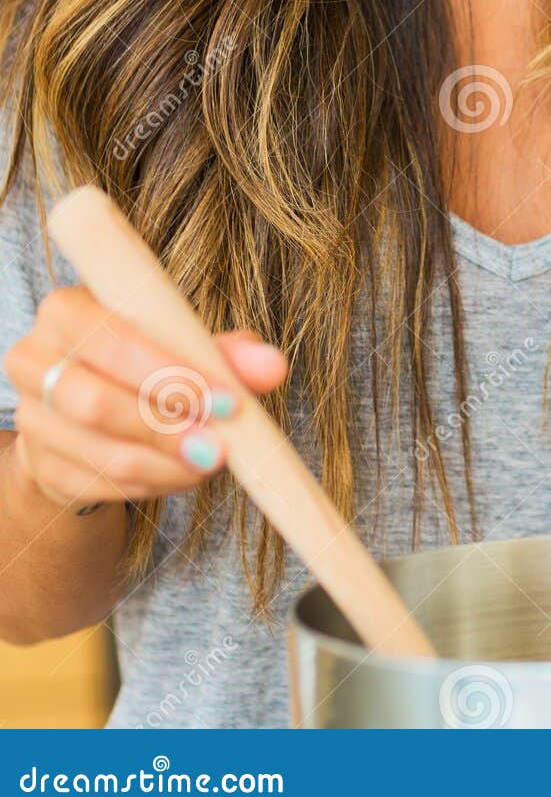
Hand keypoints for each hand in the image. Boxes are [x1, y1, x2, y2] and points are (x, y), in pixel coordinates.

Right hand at [3, 287, 287, 512]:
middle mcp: (33, 359)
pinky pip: (100, 486)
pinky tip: (182, 474)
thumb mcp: (184, 344)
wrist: (91, 409)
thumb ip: (227, 352)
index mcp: (66, 309)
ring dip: (167, 465)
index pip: (113, 339)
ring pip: (102, 452)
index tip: (230, 399)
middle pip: (97, 403)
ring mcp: (31, 418)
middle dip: (169, 428)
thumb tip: (273, 365)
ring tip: (211, 461)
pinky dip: (151, 485)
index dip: (172, 372)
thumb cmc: (144, 360)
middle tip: (222, 446)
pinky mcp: (39, 466)